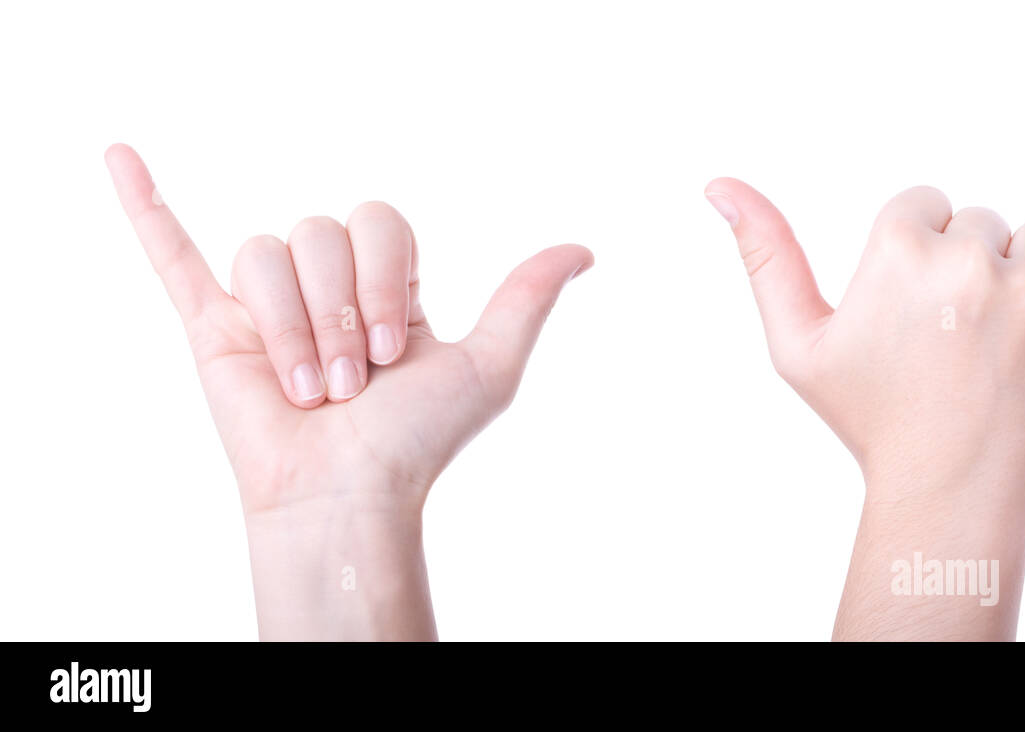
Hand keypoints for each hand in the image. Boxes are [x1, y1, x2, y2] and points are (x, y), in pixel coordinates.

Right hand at [107, 144, 591, 638]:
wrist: (348, 497)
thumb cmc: (416, 442)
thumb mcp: (488, 364)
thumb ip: (525, 298)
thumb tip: (582, 249)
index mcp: (386, 282)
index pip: (378, 221)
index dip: (384, 275)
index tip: (393, 348)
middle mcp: (326, 284)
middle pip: (318, 232)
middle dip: (337, 309)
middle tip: (350, 380)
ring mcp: (267, 302)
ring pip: (263, 251)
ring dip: (290, 324)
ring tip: (308, 389)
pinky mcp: (213, 326)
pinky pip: (173, 253)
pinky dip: (144, 205)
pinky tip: (121, 156)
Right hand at [706, 151, 1024, 638]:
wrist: (951, 486)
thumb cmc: (869, 415)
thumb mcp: (796, 340)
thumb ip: (762, 254)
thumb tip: (718, 184)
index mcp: (899, 253)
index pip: (916, 206)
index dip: (907, 258)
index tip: (906, 317)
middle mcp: (969, 258)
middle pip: (972, 218)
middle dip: (958, 267)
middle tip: (946, 343)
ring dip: (1014, 274)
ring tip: (990, 344)